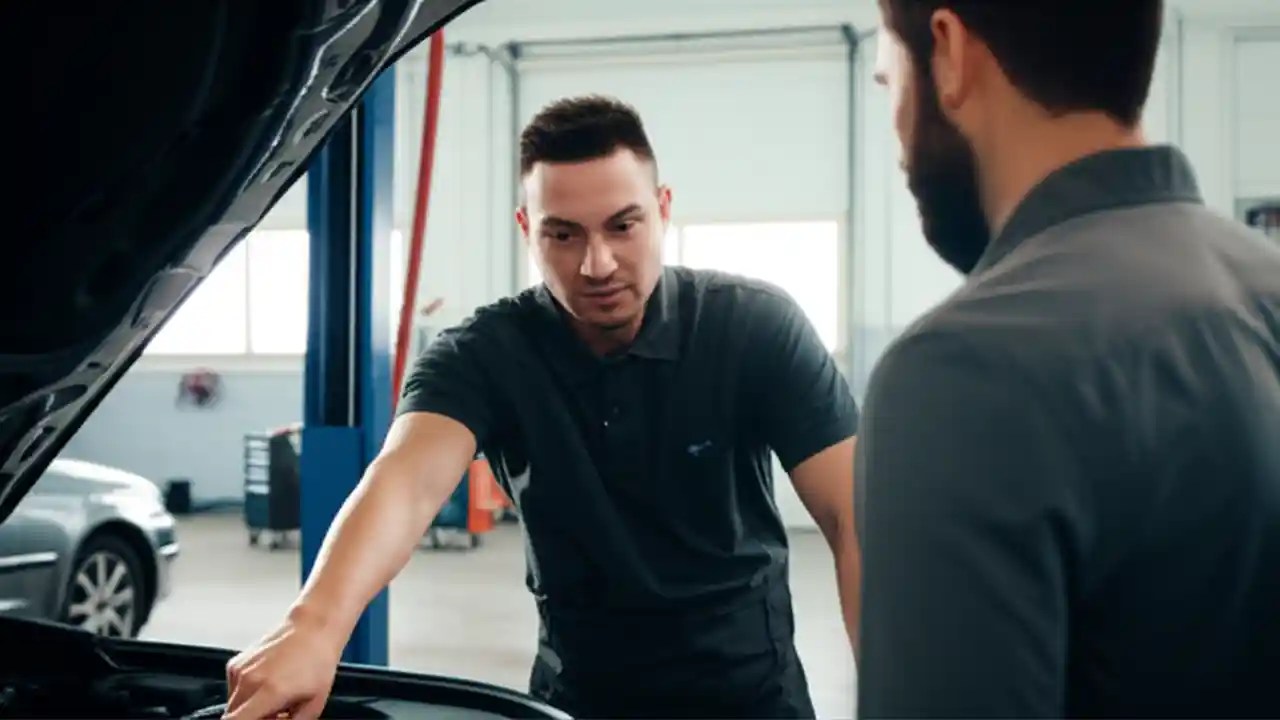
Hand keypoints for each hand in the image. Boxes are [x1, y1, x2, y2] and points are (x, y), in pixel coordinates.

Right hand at [223, 610, 343, 719]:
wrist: (313, 629)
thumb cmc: (317, 663)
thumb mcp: (313, 704)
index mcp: (270, 691)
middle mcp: (250, 680)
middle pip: (233, 717)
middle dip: (252, 719)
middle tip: (275, 713)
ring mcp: (240, 670)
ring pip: (232, 705)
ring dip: (248, 708)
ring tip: (272, 699)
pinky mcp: (235, 664)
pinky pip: (233, 690)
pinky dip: (245, 694)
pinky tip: (266, 685)